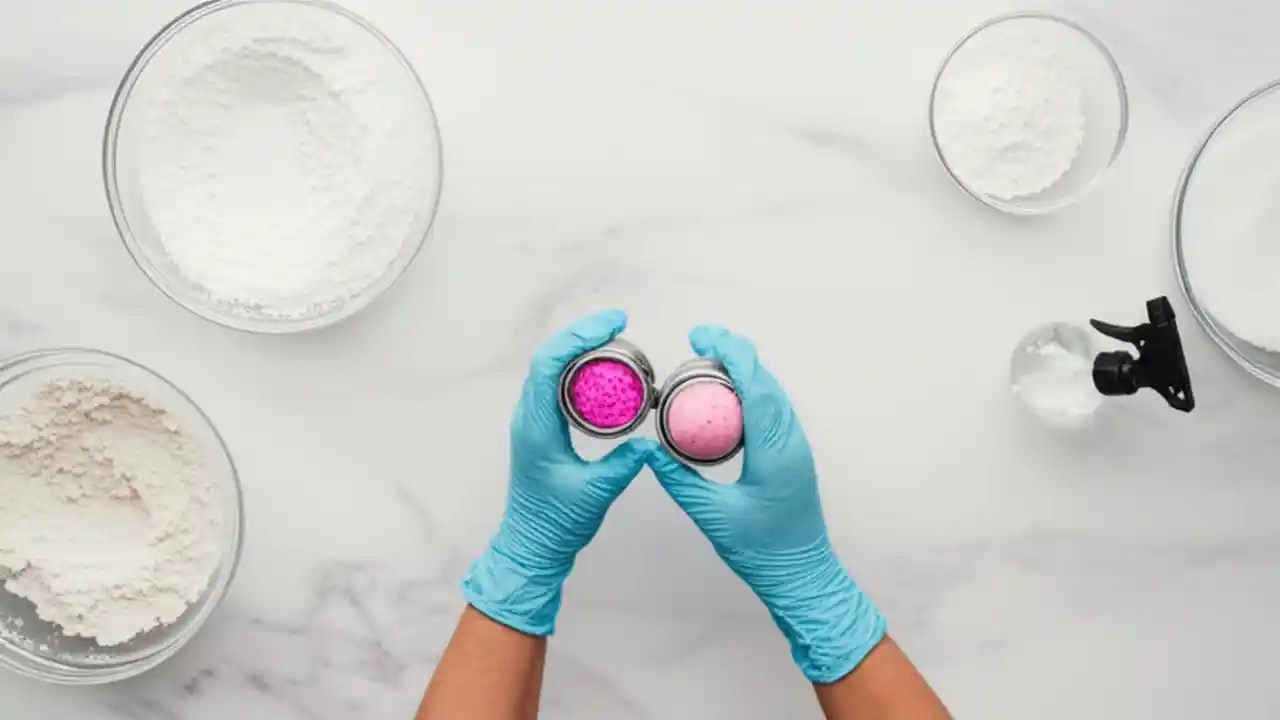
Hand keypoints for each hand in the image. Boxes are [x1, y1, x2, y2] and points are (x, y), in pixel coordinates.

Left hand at [462, 310, 652, 635]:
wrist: (533, 546)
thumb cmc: (556, 523)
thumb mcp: (597, 492)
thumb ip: (624, 464)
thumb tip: (649, 442)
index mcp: (536, 427)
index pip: (550, 365)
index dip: (580, 336)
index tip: (612, 324)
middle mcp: (529, 417)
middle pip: (549, 357)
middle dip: (582, 333)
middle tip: (617, 322)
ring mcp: (532, 421)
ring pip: (550, 369)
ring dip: (577, 347)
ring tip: (611, 336)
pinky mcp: (541, 428)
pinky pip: (554, 386)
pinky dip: (575, 368)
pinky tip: (599, 368)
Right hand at [647, 326, 885, 682]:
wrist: (801, 575)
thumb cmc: (761, 551)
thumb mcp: (712, 516)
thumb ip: (679, 479)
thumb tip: (648, 450)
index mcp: (774, 450)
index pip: (756, 384)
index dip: (730, 352)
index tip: (701, 335)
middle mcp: (790, 440)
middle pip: (766, 378)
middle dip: (734, 351)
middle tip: (698, 339)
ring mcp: (795, 445)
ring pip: (772, 390)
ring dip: (744, 368)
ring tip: (709, 357)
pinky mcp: (791, 453)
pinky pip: (773, 408)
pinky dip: (750, 390)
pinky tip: (727, 393)